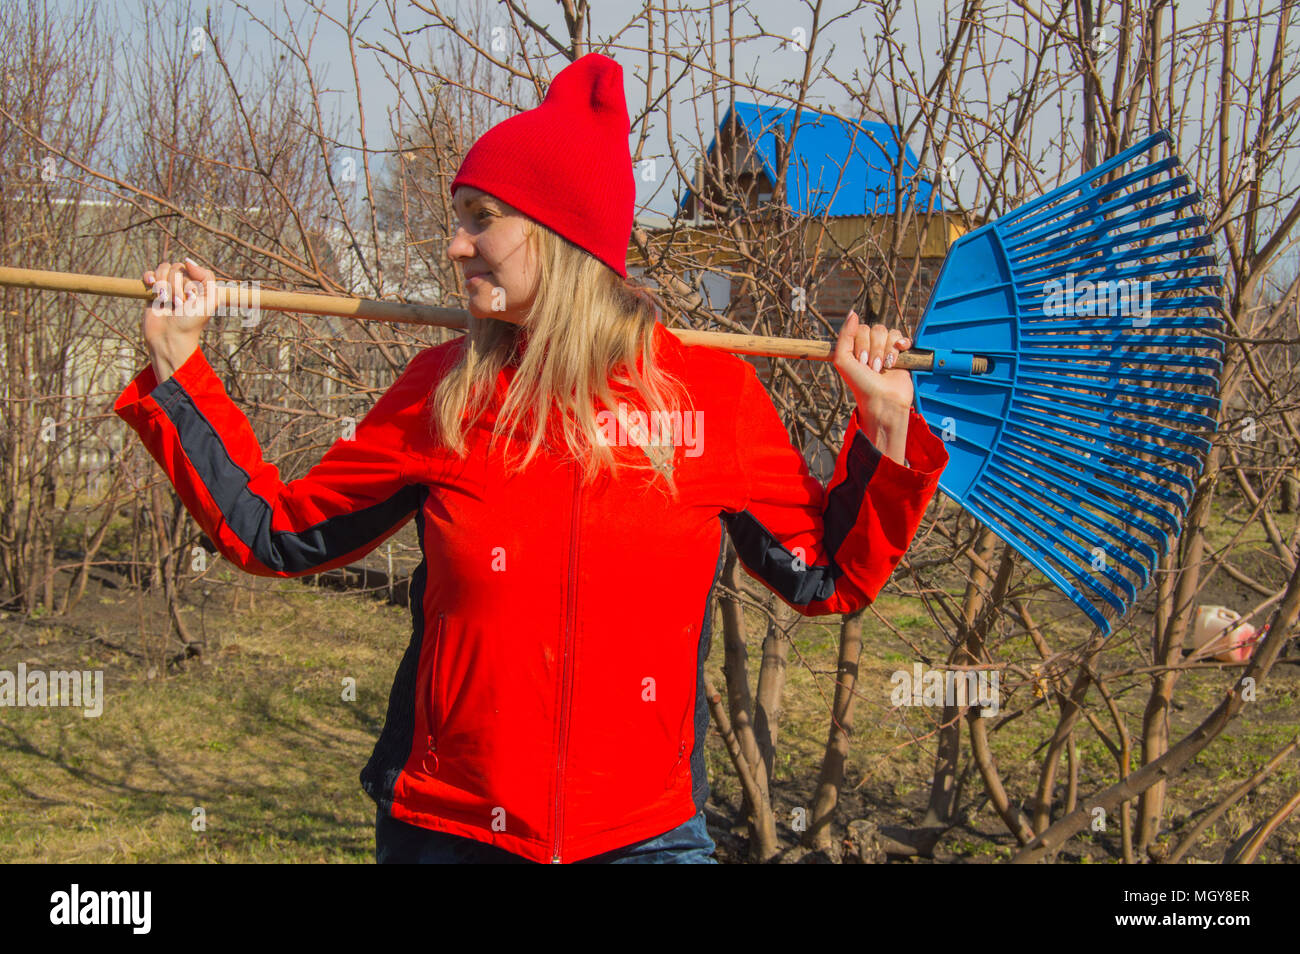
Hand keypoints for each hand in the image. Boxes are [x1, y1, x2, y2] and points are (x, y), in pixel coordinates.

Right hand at [142, 257, 215, 382]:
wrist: (170, 337)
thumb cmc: (192, 322)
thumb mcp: (210, 301)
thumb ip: (207, 277)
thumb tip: (187, 261)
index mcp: (198, 285)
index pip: (190, 269)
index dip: (189, 283)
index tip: (190, 299)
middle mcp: (183, 284)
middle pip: (176, 268)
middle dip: (176, 286)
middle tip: (178, 304)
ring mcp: (168, 287)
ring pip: (162, 269)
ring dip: (163, 285)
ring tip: (166, 301)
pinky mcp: (152, 291)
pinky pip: (149, 274)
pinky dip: (149, 277)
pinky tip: (151, 286)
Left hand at [832, 310, 913, 462]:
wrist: (883, 400)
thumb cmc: (860, 384)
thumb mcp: (842, 360)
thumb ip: (844, 335)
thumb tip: (853, 313)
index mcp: (855, 347)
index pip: (861, 328)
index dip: (862, 344)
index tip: (861, 363)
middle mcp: (870, 346)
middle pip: (876, 329)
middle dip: (875, 350)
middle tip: (873, 368)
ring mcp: (886, 349)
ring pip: (890, 333)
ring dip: (886, 352)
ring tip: (884, 368)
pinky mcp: (901, 354)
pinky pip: (902, 338)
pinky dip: (901, 345)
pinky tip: (899, 354)